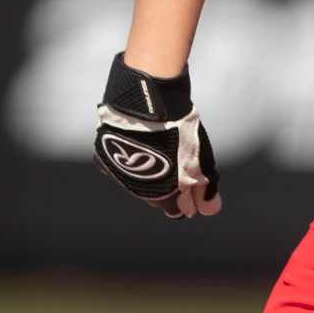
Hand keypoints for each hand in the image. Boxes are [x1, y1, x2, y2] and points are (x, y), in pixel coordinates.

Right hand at [93, 53, 221, 218]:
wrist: (146, 101)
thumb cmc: (179, 129)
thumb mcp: (201, 159)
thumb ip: (206, 188)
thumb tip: (210, 208)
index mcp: (162, 196)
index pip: (178, 211)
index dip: (189, 201)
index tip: (195, 186)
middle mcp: (136, 191)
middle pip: (157, 197)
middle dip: (170, 185)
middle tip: (180, 160)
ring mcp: (117, 175)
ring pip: (138, 180)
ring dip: (149, 170)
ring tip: (159, 146)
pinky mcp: (102, 159)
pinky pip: (120, 165)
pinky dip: (130, 157)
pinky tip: (140, 141)